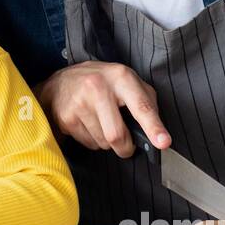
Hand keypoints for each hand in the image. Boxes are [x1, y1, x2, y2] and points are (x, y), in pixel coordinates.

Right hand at [37, 60, 170, 157]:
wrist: (60, 81)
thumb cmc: (100, 82)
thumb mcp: (126, 81)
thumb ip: (146, 101)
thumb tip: (157, 130)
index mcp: (120, 77)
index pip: (141, 106)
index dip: (154, 127)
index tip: (163, 142)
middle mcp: (98, 87)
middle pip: (117, 134)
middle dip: (125, 148)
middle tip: (127, 146)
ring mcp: (80, 102)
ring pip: (103, 143)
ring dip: (107, 142)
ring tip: (101, 124)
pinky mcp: (67, 117)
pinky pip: (88, 143)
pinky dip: (93, 140)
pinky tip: (88, 124)